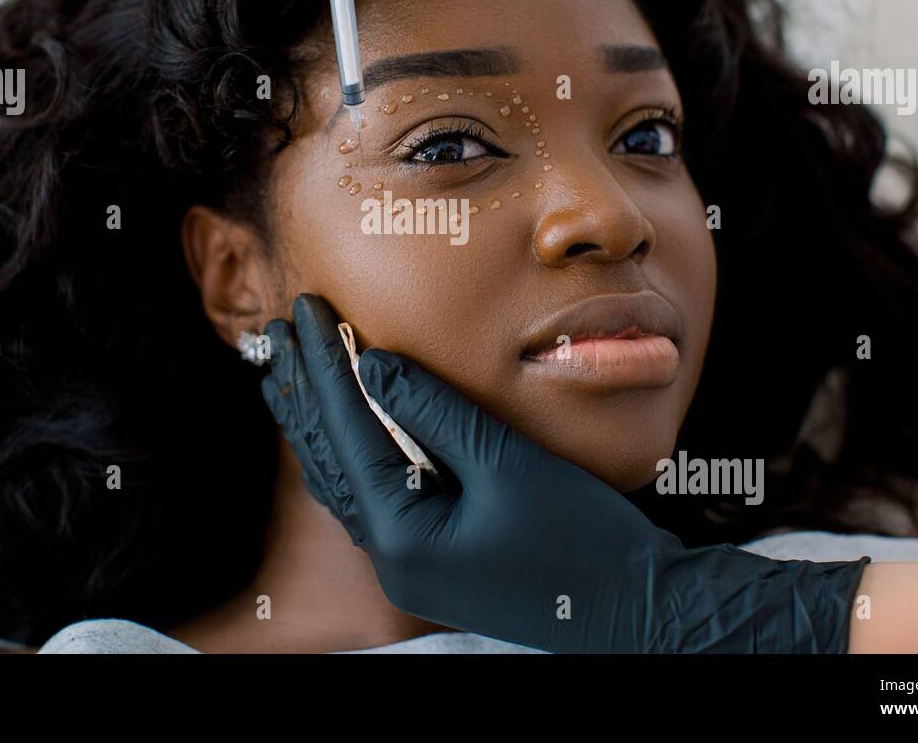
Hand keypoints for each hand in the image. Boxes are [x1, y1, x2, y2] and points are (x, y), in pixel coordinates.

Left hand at [260, 293, 871, 652]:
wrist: (637, 611)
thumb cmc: (581, 539)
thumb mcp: (507, 463)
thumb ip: (435, 411)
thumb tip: (371, 365)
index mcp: (401, 535)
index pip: (345, 431)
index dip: (323, 363)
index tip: (305, 307)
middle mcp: (392, 556)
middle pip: (331, 456)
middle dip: (305, 388)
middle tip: (281, 328)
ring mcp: (410, 562)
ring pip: (344, 478)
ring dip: (318, 419)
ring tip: (290, 368)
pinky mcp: (432, 556)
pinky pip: (373, 495)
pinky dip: (351, 449)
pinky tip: (343, 424)